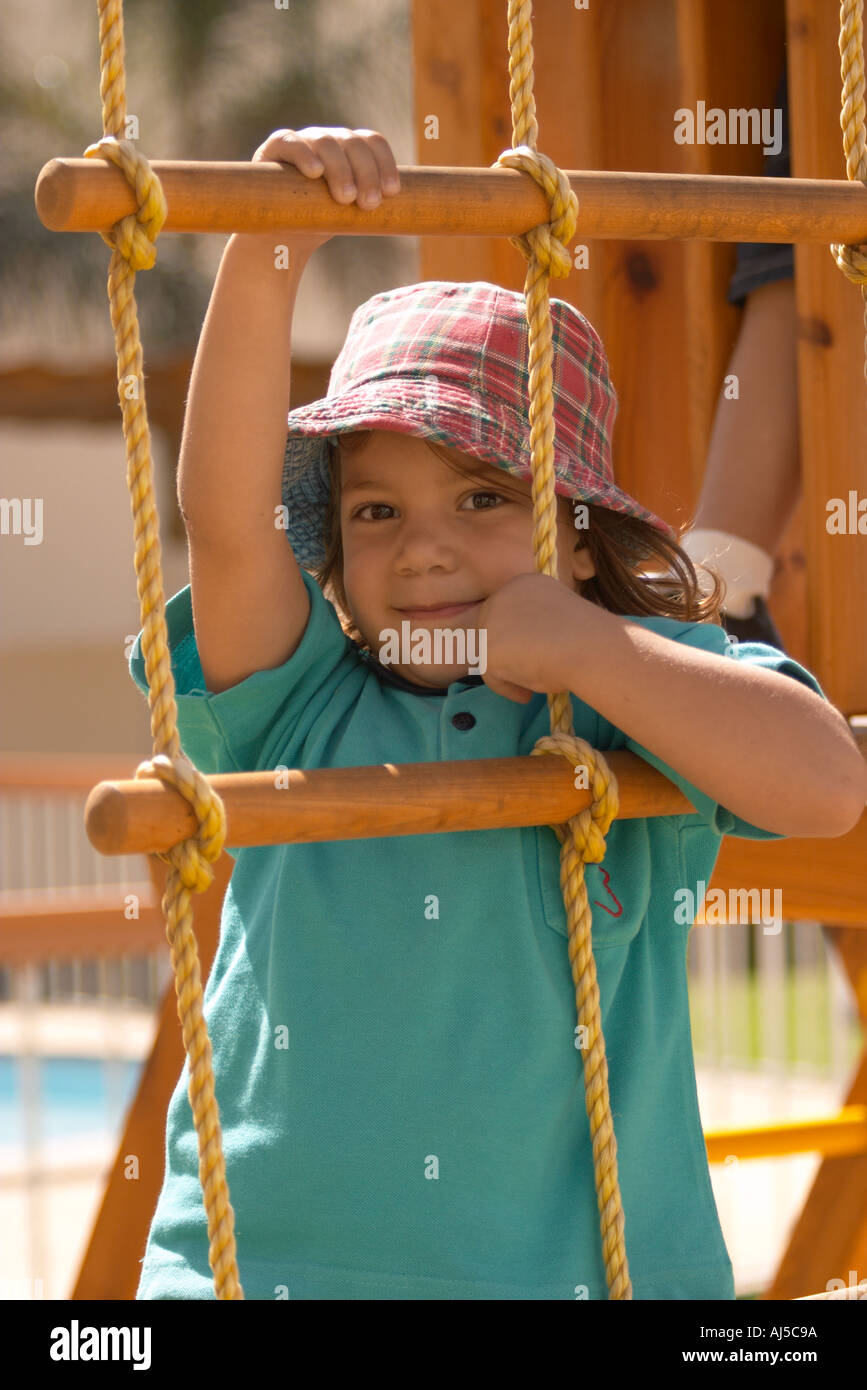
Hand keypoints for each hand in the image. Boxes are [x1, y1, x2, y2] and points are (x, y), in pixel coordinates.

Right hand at [250, 126, 400, 255]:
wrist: (281, 237)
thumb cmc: (319, 223)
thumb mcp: (351, 214)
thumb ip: (373, 207)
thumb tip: (419, 215)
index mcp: (349, 150)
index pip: (372, 142)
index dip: (385, 163)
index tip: (393, 192)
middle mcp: (327, 140)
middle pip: (352, 143)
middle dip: (366, 172)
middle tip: (370, 204)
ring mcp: (300, 142)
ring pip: (325, 142)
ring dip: (340, 169)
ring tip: (346, 198)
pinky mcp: (273, 151)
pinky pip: (290, 142)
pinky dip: (304, 154)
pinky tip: (315, 172)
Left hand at [471, 572, 586, 703]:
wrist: (589, 647)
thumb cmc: (587, 637)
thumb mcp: (560, 620)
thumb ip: (540, 626)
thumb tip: (529, 648)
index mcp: (524, 584)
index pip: (509, 613)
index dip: (518, 638)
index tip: (534, 656)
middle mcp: (503, 595)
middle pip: (493, 631)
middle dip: (506, 654)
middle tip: (526, 675)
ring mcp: (491, 621)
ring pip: (491, 653)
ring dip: (508, 672)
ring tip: (531, 689)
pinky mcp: (487, 648)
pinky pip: (491, 675)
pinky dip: (507, 688)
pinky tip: (527, 696)